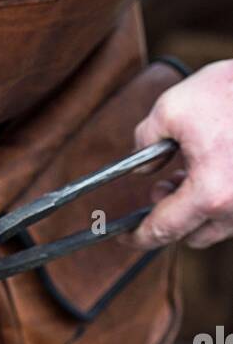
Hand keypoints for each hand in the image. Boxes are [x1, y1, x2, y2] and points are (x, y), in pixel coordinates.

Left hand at [131, 60, 232, 249]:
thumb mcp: (174, 106)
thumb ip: (145, 138)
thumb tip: (142, 164)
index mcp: (210, 194)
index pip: (163, 230)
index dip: (137, 236)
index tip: (124, 237)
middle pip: (192, 236)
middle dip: (170, 218)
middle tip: (160, 189)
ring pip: (217, 225)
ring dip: (196, 208)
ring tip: (187, 173)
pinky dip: (219, 198)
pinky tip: (213, 169)